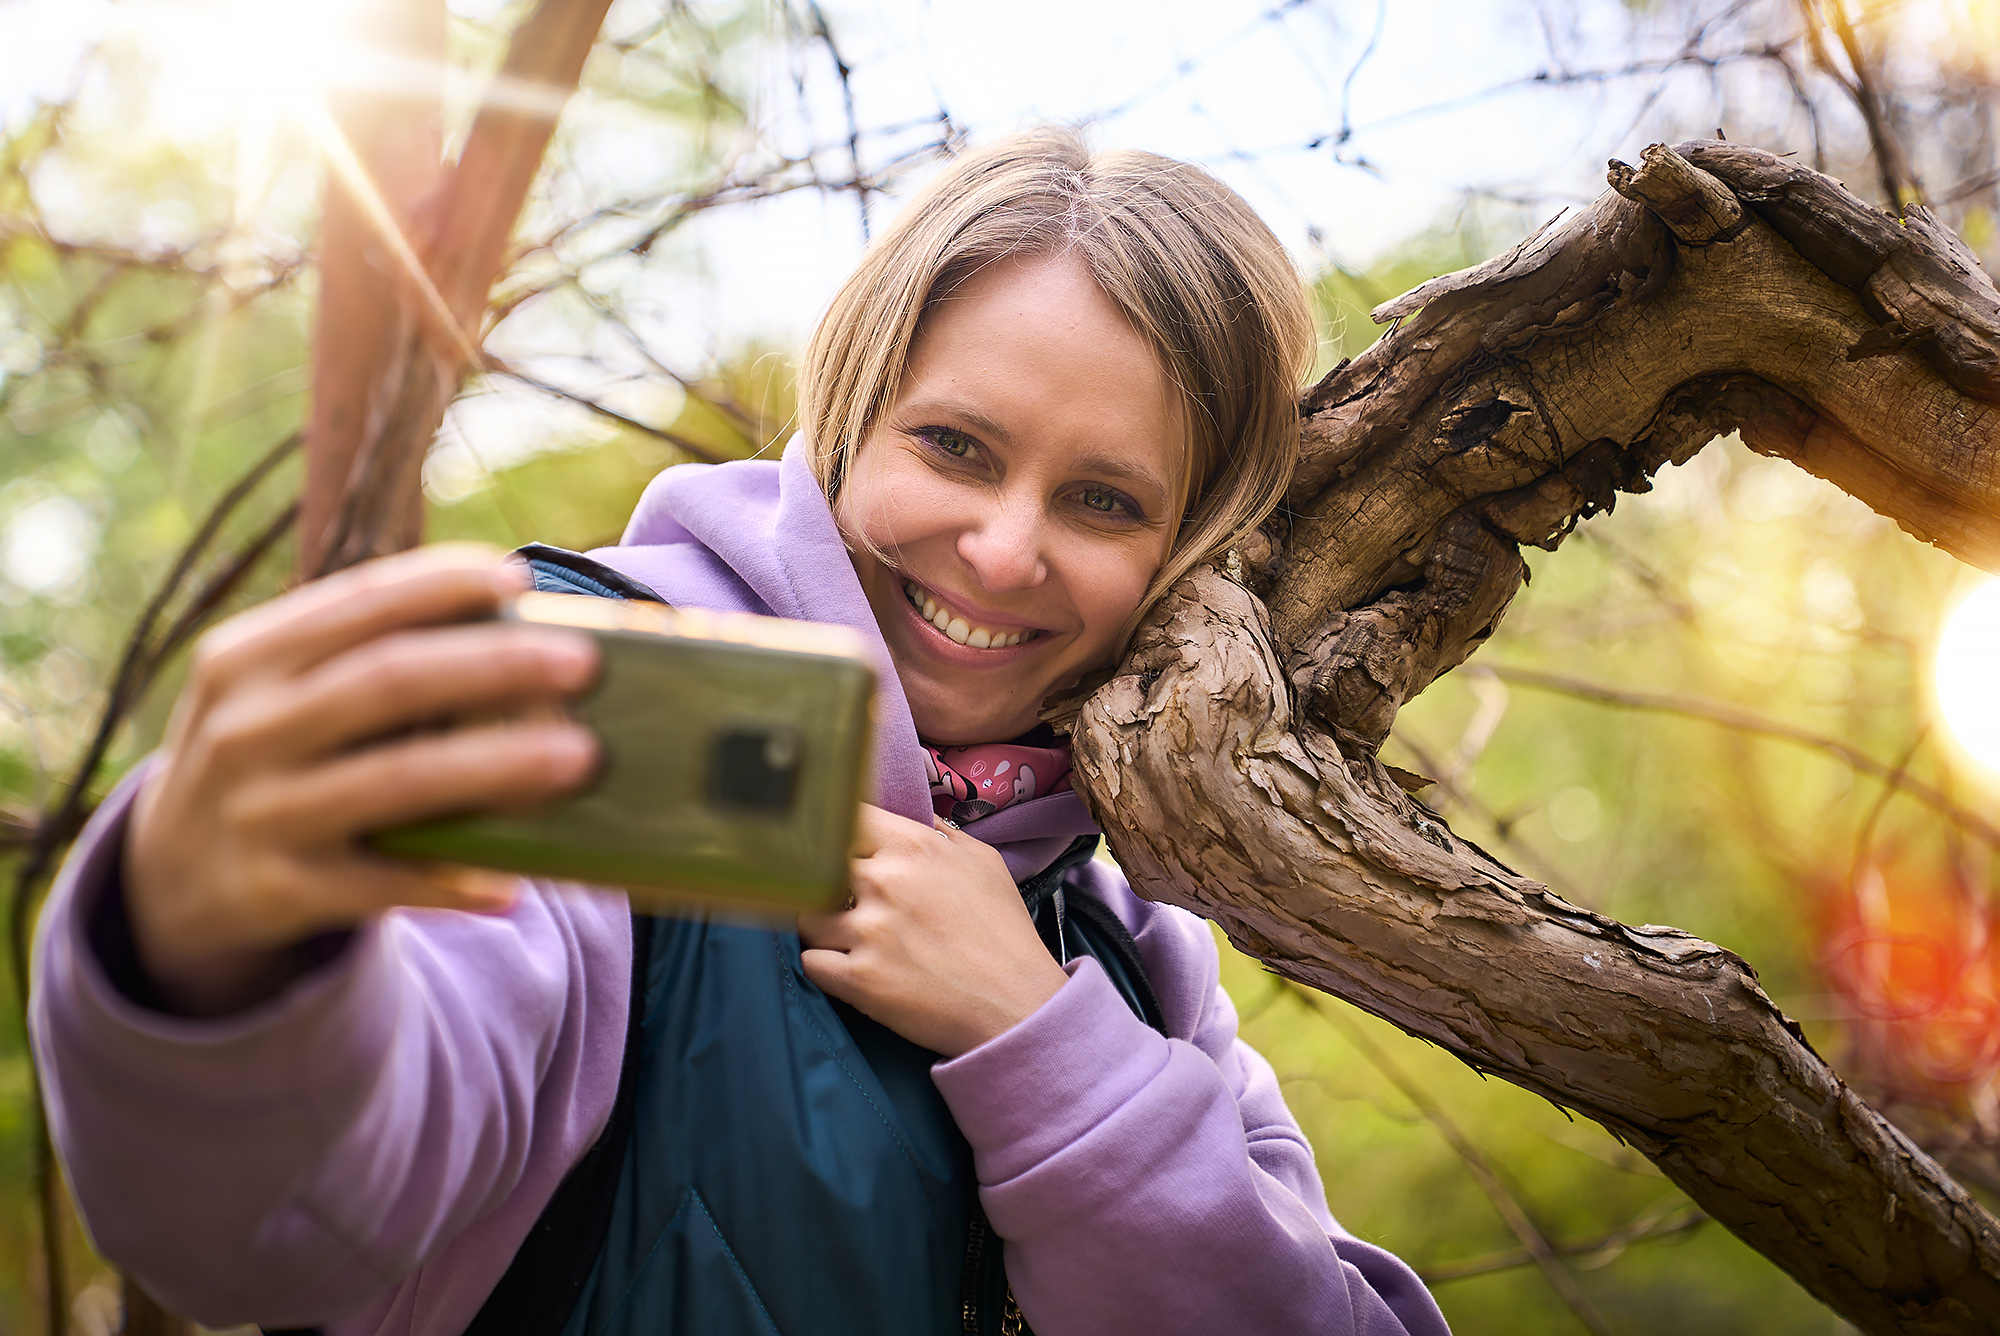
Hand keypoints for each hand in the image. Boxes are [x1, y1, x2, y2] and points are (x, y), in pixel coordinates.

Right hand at [125, 544, 601, 1015]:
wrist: (172, 877)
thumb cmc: (268, 753)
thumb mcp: (274, 690)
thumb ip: (360, 652)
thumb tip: (518, 617)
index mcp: (247, 658)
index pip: (353, 604)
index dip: (438, 584)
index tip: (516, 576)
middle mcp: (243, 729)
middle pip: (387, 682)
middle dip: (491, 666)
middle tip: (581, 662)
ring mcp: (259, 812)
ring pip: (395, 781)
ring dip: (494, 766)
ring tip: (580, 758)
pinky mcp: (279, 891)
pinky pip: (384, 883)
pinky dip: (452, 881)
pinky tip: (515, 883)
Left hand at [798, 805, 1069, 1056]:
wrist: (1018, 1005)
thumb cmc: (1004, 932)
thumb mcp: (983, 863)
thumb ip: (940, 832)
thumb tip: (914, 815)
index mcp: (911, 846)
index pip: (844, 817)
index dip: (836, 834)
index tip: (839, 850)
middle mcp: (884, 881)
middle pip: (816, 867)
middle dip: (825, 884)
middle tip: (843, 903)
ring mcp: (867, 931)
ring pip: (806, 916)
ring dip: (819, 927)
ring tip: (846, 940)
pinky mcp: (858, 979)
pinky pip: (809, 962)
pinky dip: (822, 967)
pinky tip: (846, 969)